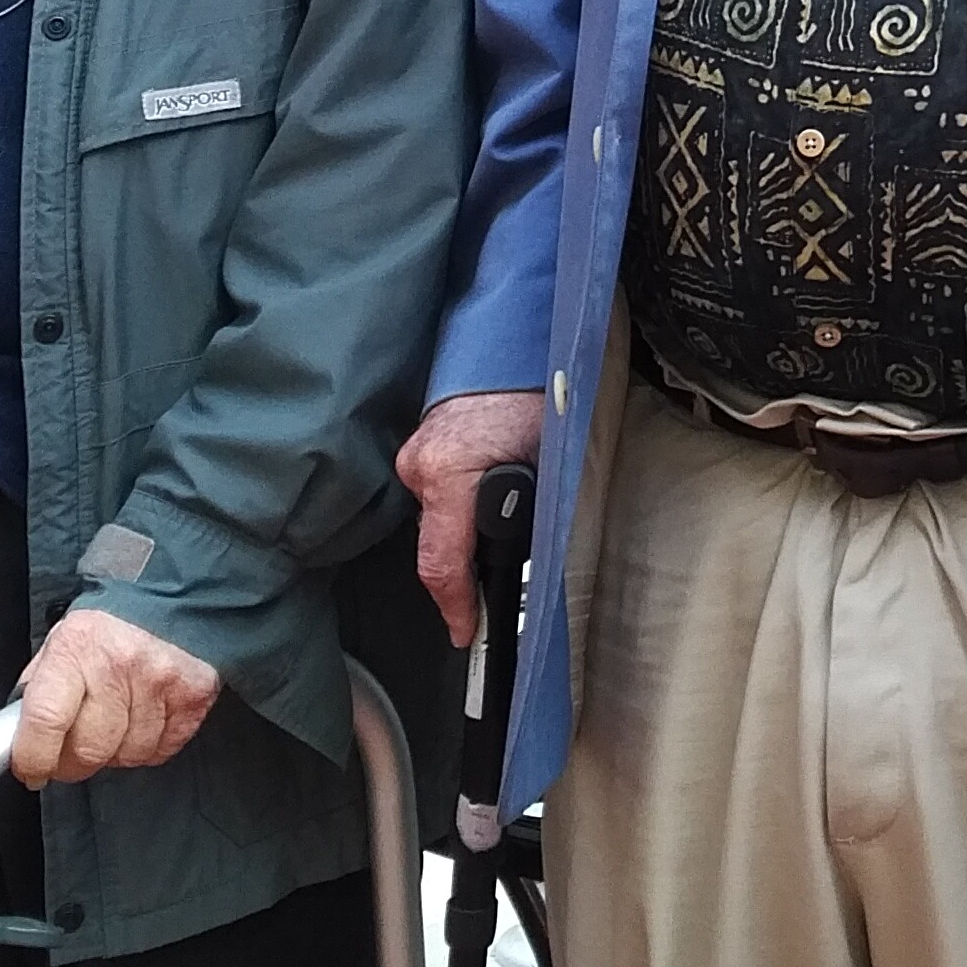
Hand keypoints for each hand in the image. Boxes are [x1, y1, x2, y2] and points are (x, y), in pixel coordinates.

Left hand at [11, 610, 218, 785]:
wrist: (178, 600)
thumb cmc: (113, 626)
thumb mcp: (62, 640)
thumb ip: (38, 687)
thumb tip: (17, 735)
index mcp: (78, 647)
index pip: (46, 721)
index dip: (34, 758)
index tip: (31, 769)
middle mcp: (120, 664)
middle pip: (89, 751)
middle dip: (73, 763)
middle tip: (70, 751)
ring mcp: (161, 683)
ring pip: (127, 756)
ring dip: (114, 753)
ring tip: (113, 724)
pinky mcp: (192, 698)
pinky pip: (160, 751)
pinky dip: (146, 747)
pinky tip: (141, 721)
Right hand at [397, 388, 544, 646]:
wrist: (518, 334)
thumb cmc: (538, 388)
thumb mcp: (548, 458)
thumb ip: (536, 510)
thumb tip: (541, 559)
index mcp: (448, 472)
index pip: (440, 563)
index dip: (455, 607)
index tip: (466, 632)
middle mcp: (421, 465)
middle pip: (437, 544)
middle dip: (467, 570)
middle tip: (496, 591)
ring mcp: (417, 453)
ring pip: (439, 519)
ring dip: (467, 535)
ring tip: (504, 537)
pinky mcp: (424, 444)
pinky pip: (440, 494)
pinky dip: (462, 509)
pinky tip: (493, 502)